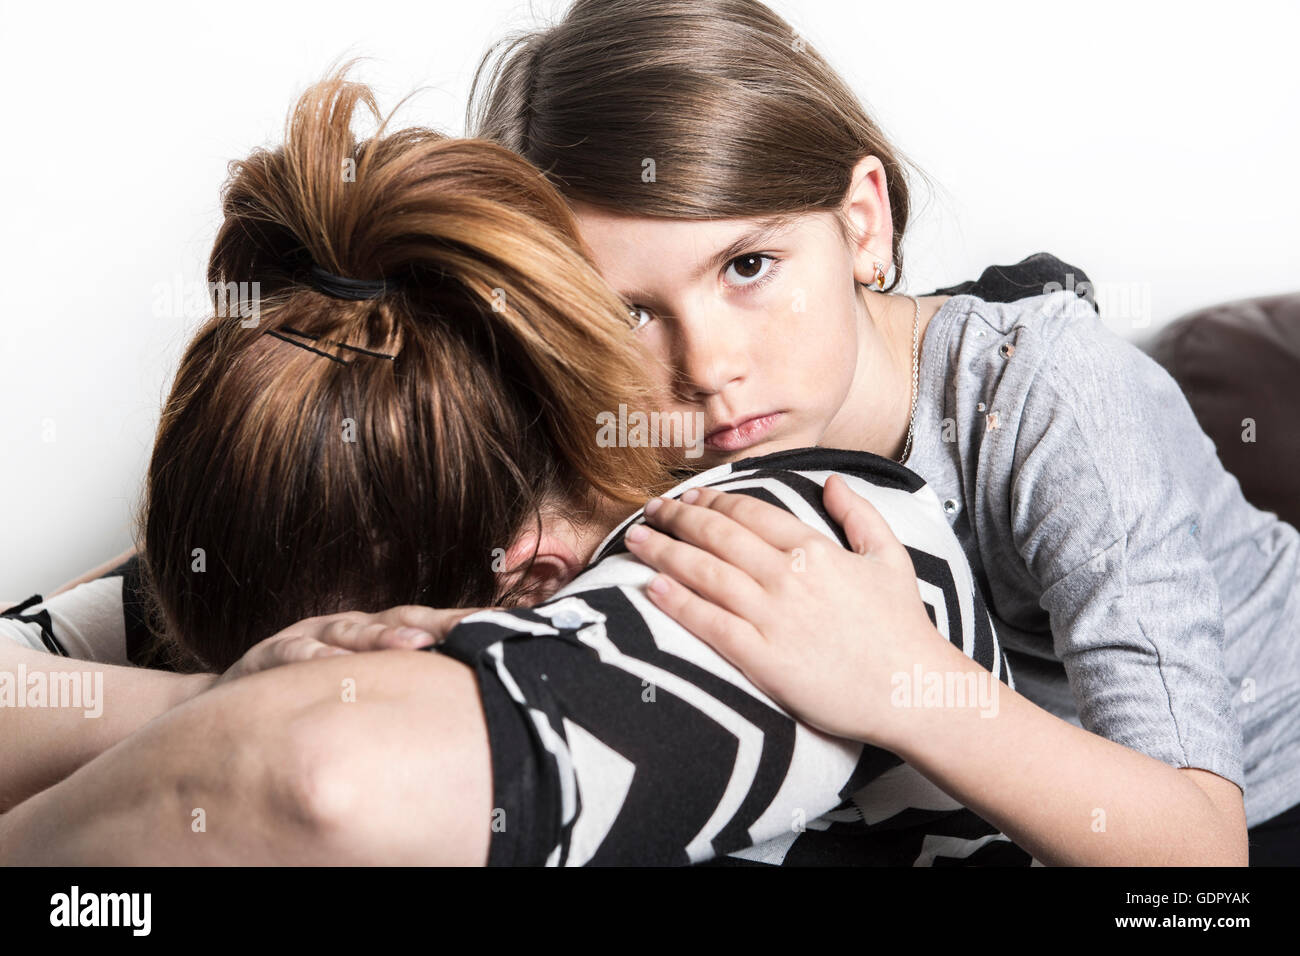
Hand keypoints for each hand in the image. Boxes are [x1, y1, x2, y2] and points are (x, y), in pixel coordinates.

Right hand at [215, 605, 481, 686]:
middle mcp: (348, 629)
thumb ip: (406, 689)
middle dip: (437, 622)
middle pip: (399, 620)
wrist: (232, 705)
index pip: (430, 624)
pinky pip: (289, 654)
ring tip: (415, 643)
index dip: (465, 623)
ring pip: (349, 632)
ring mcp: (309, 638)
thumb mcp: (361, 691)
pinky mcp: (267, 656)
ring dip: (382, 636)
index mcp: (376, 635)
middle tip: (471, 629)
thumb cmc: (312, 700)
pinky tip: (326, 664)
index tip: (507, 626)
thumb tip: (467, 705)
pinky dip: (308, 657)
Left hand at [623, 475, 951, 744]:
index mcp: (815, 549)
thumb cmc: (902, 627)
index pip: (749, 513)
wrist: (913, 691)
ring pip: (705, 574)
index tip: (690, 496)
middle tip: (650, 510)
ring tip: (635, 540)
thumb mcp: (891, 556)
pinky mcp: (763, 659)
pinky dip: (677, 603)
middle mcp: (788, 578)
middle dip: (676, 518)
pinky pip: (709, 624)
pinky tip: (650, 588)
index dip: (712, 500)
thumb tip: (831, 480)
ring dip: (664, 553)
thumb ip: (859, 513)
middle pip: (717, 536)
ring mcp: (773, 618)